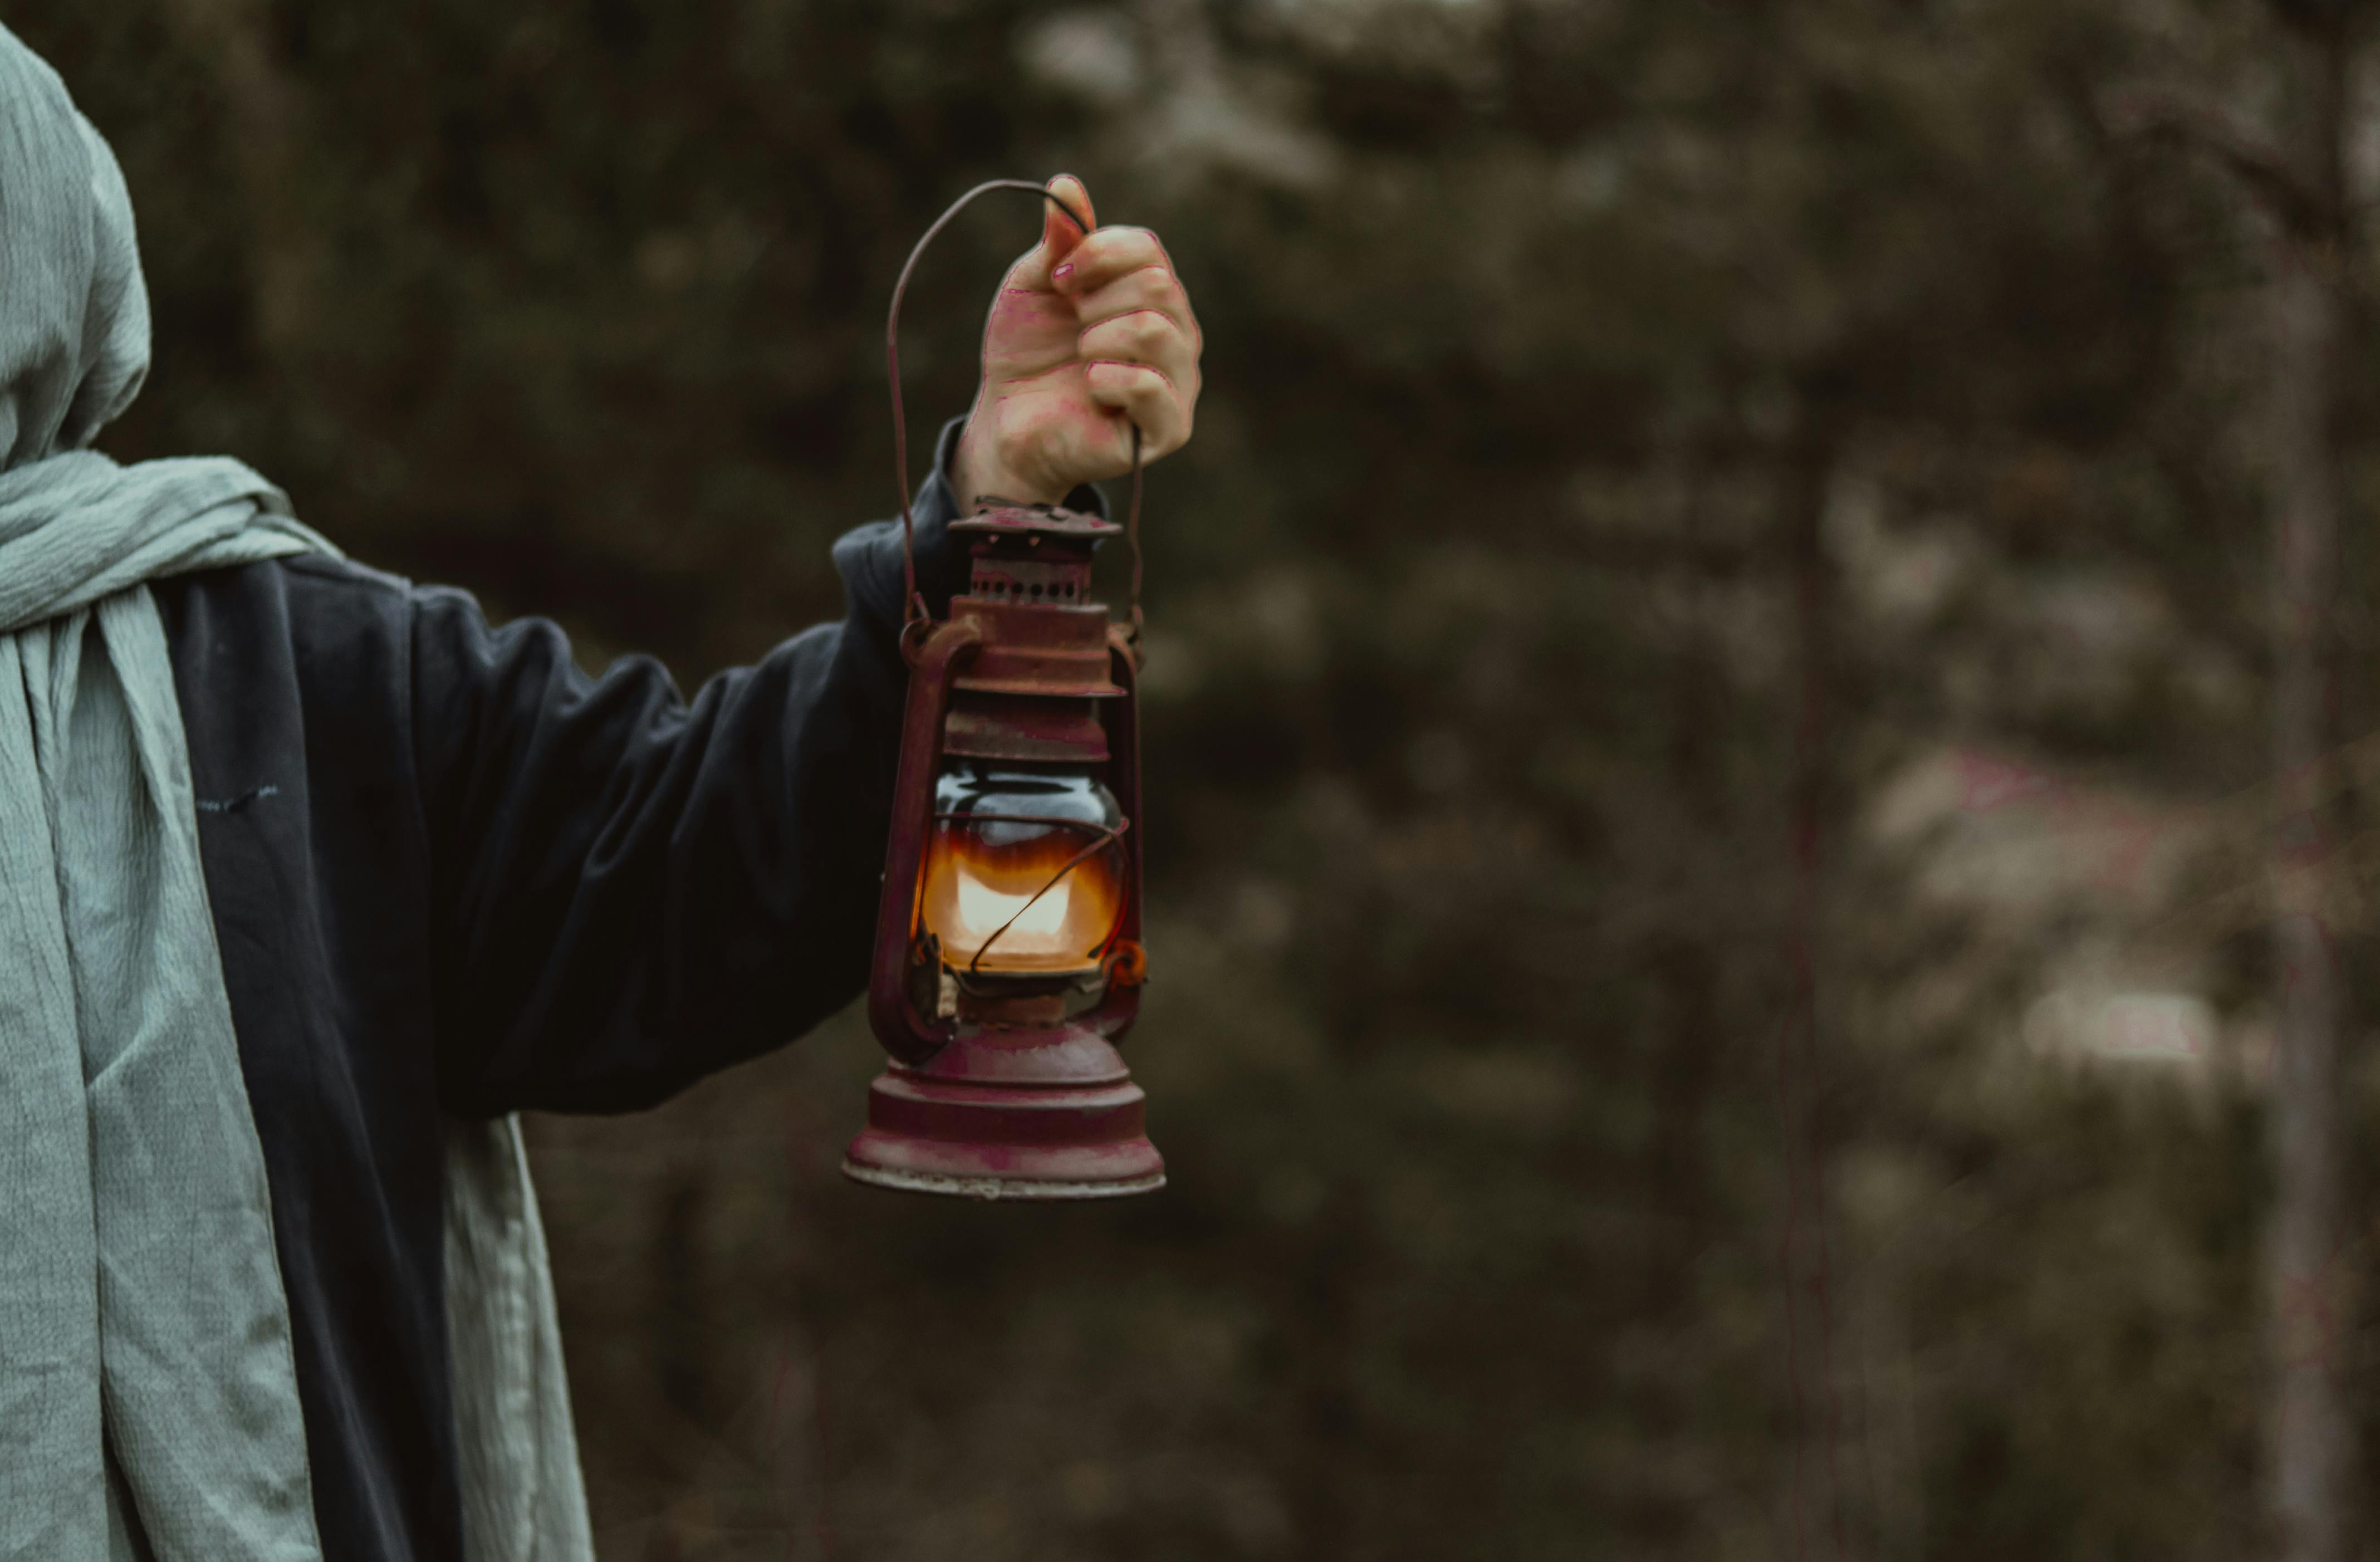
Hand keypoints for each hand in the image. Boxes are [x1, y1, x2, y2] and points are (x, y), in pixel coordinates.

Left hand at [951, 175, 1202, 508]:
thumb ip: (1059, 242)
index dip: (1097, 254)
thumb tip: (1067, 183)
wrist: (1007, 422)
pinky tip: (1089, 390)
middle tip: (1071, 329)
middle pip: (1156, 285)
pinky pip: (1147, 384)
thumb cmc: (1027, 353)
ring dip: (1097, 340)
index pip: (1148, 249)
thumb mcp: (1034, 286)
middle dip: (1094, 302)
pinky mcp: (1170, 428)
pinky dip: (1103, 380)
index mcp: (1153, 294)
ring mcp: (1180, 381)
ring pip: (1153, 329)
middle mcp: (1178, 333)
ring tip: (1081, 361)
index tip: (1059, 280)